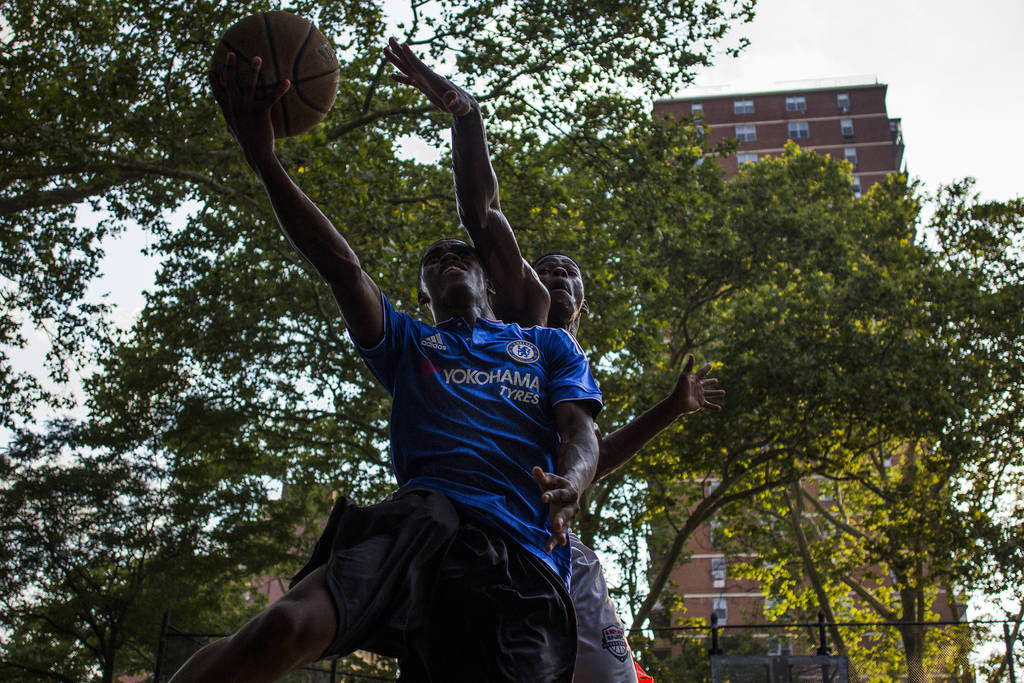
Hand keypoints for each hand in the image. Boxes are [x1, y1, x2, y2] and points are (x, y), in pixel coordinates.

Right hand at [209, 52, 289, 169]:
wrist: (256, 153)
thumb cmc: (248, 143)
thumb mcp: (236, 132)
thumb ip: (232, 123)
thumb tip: (229, 125)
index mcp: (228, 111)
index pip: (217, 93)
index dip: (213, 81)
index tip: (211, 70)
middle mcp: (235, 107)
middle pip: (230, 82)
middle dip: (229, 66)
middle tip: (230, 53)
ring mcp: (246, 109)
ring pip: (249, 85)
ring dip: (253, 70)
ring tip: (257, 57)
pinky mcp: (260, 113)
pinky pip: (271, 98)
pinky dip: (279, 90)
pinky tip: (288, 82)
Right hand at [383, 37, 474, 115]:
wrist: (465, 105)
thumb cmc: (463, 106)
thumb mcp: (459, 106)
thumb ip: (454, 102)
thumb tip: (451, 96)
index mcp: (434, 80)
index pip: (421, 66)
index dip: (412, 57)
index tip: (404, 45)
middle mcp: (428, 77)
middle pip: (411, 62)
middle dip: (400, 52)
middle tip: (390, 39)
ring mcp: (426, 82)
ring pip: (408, 68)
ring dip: (397, 60)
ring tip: (386, 49)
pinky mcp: (425, 87)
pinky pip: (410, 81)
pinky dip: (401, 78)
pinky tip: (392, 75)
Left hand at [532, 466, 579, 552]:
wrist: (571, 491)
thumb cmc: (556, 485)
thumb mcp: (550, 480)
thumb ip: (542, 477)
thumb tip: (535, 468)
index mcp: (569, 492)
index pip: (559, 494)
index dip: (551, 495)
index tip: (543, 498)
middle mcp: (572, 506)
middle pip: (567, 512)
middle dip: (562, 519)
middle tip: (556, 525)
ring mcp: (570, 518)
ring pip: (567, 526)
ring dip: (563, 534)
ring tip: (561, 542)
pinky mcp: (564, 526)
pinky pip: (560, 535)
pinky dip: (555, 542)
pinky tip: (548, 549)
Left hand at [670, 354, 723, 414]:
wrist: (678, 403)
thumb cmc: (680, 388)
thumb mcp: (685, 376)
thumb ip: (689, 366)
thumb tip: (691, 354)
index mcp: (694, 380)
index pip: (701, 373)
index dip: (706, 369)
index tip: (710, 365)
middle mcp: (697, 387)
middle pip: (706, 384)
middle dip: (711, 382)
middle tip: (716, 381)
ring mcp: (699, 395)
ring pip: (710, 394)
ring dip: (716, 393)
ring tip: (724, 392)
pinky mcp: (700, 403)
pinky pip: (709, 405)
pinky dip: (714, 407)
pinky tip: (720, 409)